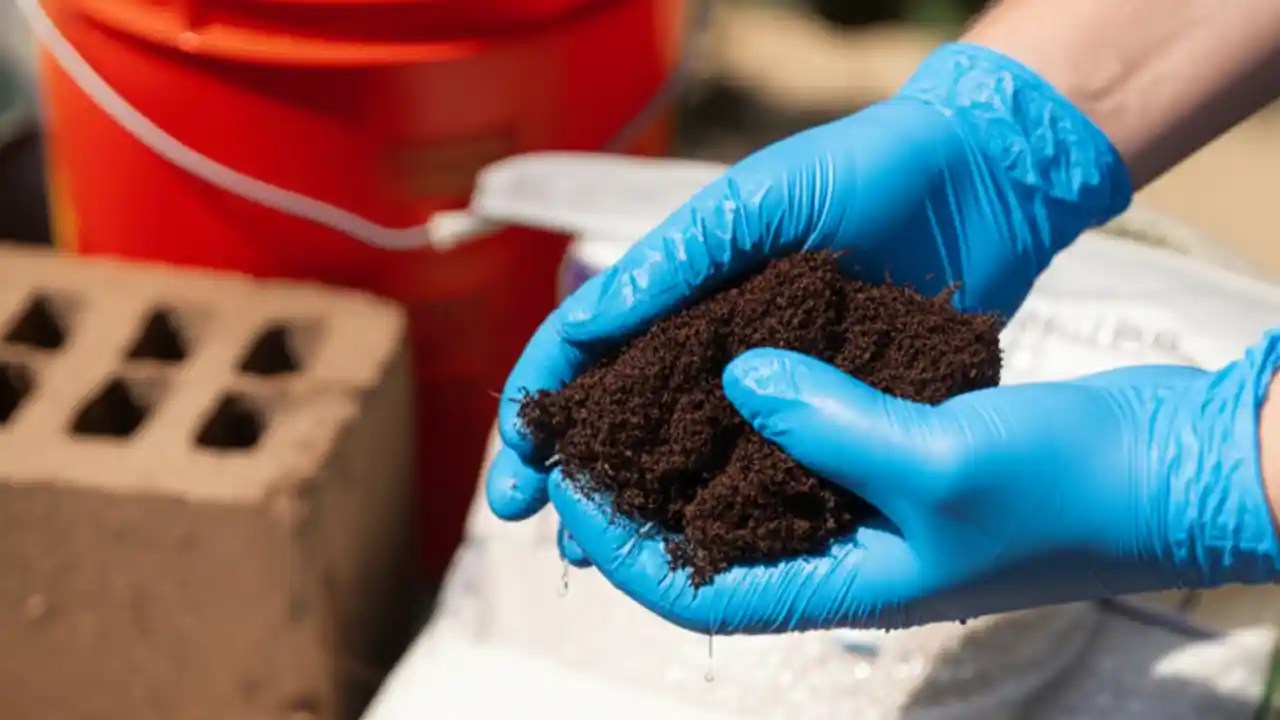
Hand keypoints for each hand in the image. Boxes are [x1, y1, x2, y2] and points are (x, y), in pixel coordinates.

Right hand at [486, 43, 1131, 530]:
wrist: (980, 182)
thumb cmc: (861, 171)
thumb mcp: (759, 203)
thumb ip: (678, 258)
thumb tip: (584, 325)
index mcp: (680, 287)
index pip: (584, 353)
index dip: (541, 412)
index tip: (515, 479)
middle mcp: (714, 341)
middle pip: (624, 418)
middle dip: (578, 475)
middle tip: (549, 535)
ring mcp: (773, 379)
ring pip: (689, 454)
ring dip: (646, 504)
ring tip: (609, 557)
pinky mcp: (833, 404)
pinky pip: (772, 462)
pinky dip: (736, 504)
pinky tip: (719, 545)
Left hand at [549, 337, 1279, 633]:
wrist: (1165, 471)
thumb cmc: (1068, 491)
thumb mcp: (941, 459)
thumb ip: (831, 424)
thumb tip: (737, 380)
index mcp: (845, 587)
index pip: (700, 592)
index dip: (624, 550)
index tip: (570, 492)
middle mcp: (845, 556)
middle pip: (714, 543)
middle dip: (643, 502)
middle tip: (586, 441)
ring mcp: (870, 512)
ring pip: (755, 491)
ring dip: (697, 453)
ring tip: (640, 399)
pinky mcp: (898, 464)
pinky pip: (807, 445)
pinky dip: (766, 414)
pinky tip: (738, 367)